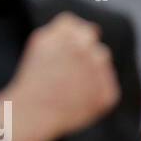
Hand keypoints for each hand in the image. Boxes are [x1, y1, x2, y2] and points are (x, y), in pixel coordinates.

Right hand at [0, 13, 119, 140]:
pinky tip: (77, 98)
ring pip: (102, 58)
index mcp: (68, 33)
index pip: (78, 26)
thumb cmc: (34, 78)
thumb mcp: (41, 43)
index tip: (57, 54)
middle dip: (81, 50)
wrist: (33, 114)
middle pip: (91, 38)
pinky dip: (95, 90)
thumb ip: (66, 30)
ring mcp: (99, 71)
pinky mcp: (108, 93)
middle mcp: (86, 49)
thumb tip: (93, 28)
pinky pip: (107, 85)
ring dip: (91, 67)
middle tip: (63, 69)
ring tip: (69, 83)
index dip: (67, 40)